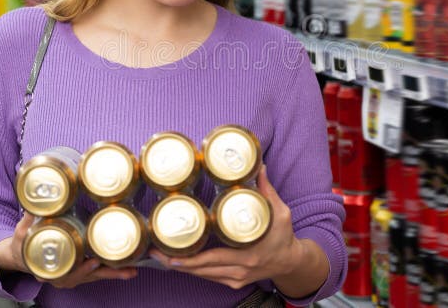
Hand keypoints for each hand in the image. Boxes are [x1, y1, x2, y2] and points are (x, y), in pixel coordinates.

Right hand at [0, 212, 137, 287]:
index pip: (67, 274)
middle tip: (126, 269)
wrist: (20, 257)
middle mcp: (63, 277)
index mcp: (49, 270)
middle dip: (108, 274)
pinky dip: (112, 270)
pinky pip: (98, 273)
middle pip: (88, 277)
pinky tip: (128, 266)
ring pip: (96, 277)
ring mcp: (73, 276)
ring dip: (115, 273)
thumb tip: (32, 206)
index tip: (93, 262)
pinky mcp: (80, 272)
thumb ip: (27, 220)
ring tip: (133, 269)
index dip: (80, 269)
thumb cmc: (21, 245)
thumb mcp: (21, 234)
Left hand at [150, 165, 302, 289]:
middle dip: (175, 262)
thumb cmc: (285, 237)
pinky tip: (181, 261)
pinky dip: (195, 271)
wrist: (292, 261)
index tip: (170, 252)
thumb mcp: (279, 212)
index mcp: (247, 255)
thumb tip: (259, 166)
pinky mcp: (235, 282)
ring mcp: (236, 279)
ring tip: (161, 255)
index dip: (188, 259)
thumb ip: (266, 190)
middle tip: (155, 252)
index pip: (211, 260)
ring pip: (202, 276)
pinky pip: (210, 278)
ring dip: (182, 267)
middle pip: (200, 271)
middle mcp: (239, 271)